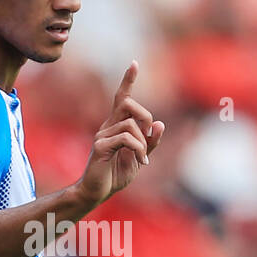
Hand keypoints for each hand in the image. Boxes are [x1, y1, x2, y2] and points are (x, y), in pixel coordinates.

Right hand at [74, 61, 165, 205]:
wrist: (96, 192)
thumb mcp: (140, 157)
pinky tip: (140, 162)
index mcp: (116, 126)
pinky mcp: (99, 146)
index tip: (134, 64)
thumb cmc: (116, 174)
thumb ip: (150, 142)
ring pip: (131, 124)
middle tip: (149, 137)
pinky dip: (139, 149)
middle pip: (128, 104)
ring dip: (143, 142)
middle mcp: (107, 126)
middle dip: (145, 117)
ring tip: (143, 158)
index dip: (128, 80)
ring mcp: (101, 135)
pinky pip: (126, 138)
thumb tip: (159, 123)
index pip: (121, 98)